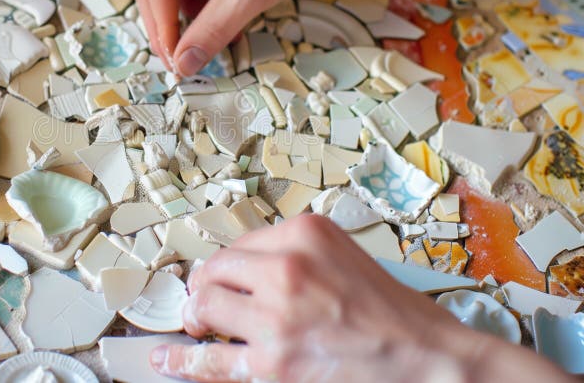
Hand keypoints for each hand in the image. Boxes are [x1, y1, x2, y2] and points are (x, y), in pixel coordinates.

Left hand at [150, 215, 573, 382]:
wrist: (430, 360)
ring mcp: (277, 316)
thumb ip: (296, 252)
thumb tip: (245, 267)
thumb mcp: (345, 255)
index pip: (241, 243)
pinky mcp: (273, 362)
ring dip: (197, 318)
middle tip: (204, 302)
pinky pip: (211, 360)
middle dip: (205, 287)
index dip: (227, 266)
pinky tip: (166, 358)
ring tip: (196, 324)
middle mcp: (286, 267)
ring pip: (205, 307)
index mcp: (305, 234)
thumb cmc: (395, 312)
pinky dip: (182, 359)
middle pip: (215, 271)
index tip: (221, 276)